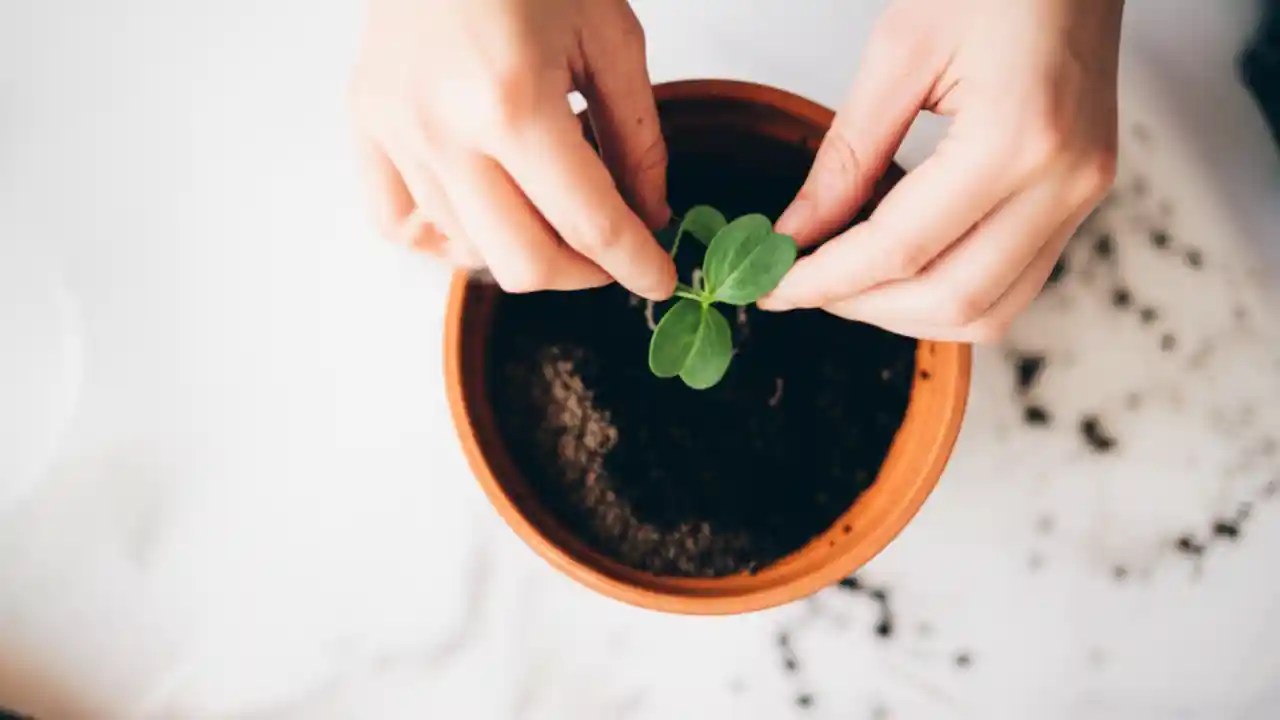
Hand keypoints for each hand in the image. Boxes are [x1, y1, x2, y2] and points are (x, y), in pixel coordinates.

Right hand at [349, 0, 674, 297]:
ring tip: (551, 209)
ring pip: (467, 251)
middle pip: (524, 262)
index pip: (589, 223)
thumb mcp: (611, 38)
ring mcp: (395, 130)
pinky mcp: (365, 123)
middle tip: (611, 251)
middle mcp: (442, 128)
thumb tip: (648, 216)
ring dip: (524, 249)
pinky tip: (486, 210)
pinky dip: (448, 237)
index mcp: (512, 100)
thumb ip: (637, 139)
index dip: (638, 263)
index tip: (661, 279)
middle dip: (584, 272)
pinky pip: (399, 225)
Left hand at [759, 0, 1121, 340]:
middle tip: (801, 285)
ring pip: (990, 312)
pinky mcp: (1084, 194)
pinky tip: (901, 265)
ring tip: (847, 282)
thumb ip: (845, 156)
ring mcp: (1083, 193)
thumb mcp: (900, 50)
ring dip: (907, 313)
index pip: (901, 250)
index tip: (772, 287)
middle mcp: (1064, 181)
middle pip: (950, 300)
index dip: (826, 281)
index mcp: (1016, 138)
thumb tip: (796, 233)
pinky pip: (1016, 283)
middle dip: (862, 306)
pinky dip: (950, 292)